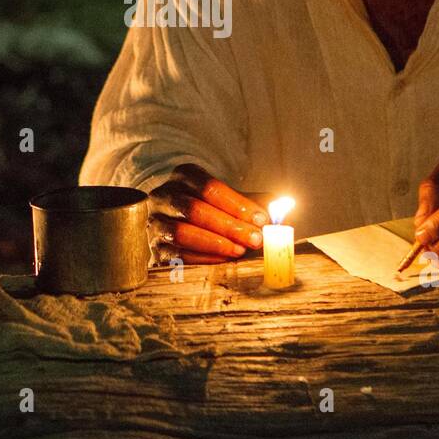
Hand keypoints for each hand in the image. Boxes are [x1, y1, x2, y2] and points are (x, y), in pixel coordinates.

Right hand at [147, 163, 266, 264]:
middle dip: (229, 226)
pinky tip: (224, 261)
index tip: (262, 219)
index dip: (238, 204)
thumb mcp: (233, 201)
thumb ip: (257, 202)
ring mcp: (155, 222)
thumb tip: (284, 206)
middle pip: (194, 209)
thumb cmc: (215, 211)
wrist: (179, 226)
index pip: (209, 187)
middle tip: (256, 239)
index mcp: (184, 176)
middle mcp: (163, 195)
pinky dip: (203, 259)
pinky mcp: (154, 249)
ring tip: (241, 250)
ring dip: (215, 243)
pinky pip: (176, 255)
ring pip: (181, 232)